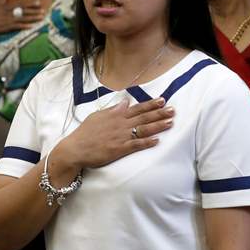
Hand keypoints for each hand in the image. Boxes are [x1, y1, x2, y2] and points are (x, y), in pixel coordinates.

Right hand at [0, 0, 44, 35]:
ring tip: (41, 18)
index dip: (31, 5)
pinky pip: (18, 27)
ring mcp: (9, 20)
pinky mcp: (6, 28)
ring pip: (24, 19)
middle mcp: (10, 13)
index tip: (39, 4)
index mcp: (8, 6)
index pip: (22, 5)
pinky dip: (25, 26)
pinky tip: (32, 27)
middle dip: (35, 12)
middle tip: (44, 12)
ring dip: (33, 19)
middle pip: (25, 12)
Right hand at [52, 97, 173, 180]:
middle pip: (144, 117)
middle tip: (173, 110)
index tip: (162, 100)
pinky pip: (136, 145)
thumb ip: (113, 109)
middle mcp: (121, 124)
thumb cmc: (85, 133)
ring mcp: (121, 137)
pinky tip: (157, 141)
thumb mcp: (98, 116)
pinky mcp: (119, 149)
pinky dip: (147, 143)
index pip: (137, 108)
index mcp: (116, 115)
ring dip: (158, 126)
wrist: (76, 149)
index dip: (151, 104)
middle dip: (160, 113)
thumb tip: (125, 102)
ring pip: (143, 130)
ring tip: (170, 122)